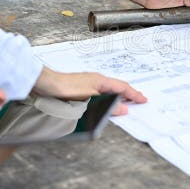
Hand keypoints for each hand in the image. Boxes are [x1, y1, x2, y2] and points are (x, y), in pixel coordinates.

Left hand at [32, 67, 147, 115]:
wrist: (46, 84)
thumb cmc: (65, 88)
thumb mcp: (90, 99)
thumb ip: (108, 105)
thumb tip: (123, 109)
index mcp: (101, 80)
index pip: (123, 88)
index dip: (134, 95)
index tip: (143, 99)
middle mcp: (96, 80)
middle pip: (117, 87)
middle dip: (129, 93)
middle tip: (138, 99)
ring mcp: (89, 82)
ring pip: (109, 89)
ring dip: (119, 95)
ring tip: (126, 101)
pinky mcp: (81, 87)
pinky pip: (101, 91)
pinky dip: (109, 96)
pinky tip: (106, 100)